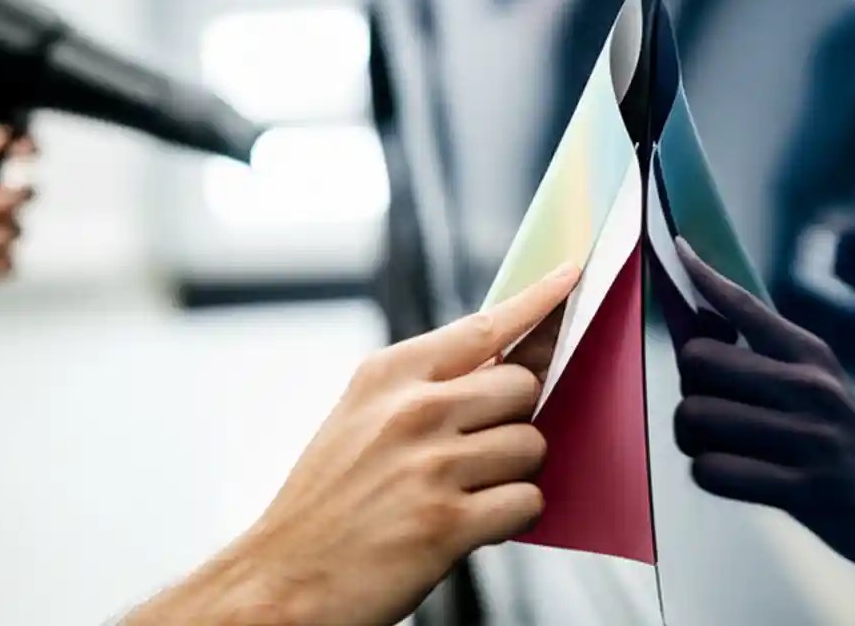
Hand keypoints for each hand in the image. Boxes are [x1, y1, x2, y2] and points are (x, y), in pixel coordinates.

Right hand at [127, 264, 579, 625]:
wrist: (282, 579)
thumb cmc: (328, 502)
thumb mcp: (358, 419)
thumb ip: (424, 388)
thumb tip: (509, 367)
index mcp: (386, 375)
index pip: (483, 326)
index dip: (537, 300)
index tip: (572, 274)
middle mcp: (411, 411)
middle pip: (522, 386)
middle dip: (515, 420)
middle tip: (481, 451)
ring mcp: (430, 465)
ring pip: (531, 445)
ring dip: (514, 475)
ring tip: (470, 493)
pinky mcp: (447, 523)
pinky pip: (527, 501)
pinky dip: (512, 519)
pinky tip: (476, 526)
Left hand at [671, 238, 854, 582]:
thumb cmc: (846, 453)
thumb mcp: (820, 392)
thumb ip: (763, 362)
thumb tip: (697, 325)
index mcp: (811, 356)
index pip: (744, 304)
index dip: (702, 274)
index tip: (674, 245)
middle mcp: (810, 386)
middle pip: (698, 360)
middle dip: (690, 391)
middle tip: (713, 416)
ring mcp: (810, 436)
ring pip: (695, 415)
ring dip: (694, 441)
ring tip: (724, 452)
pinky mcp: (806, 487)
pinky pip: (712, 469)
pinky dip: (712, 476)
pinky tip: (740, 481)